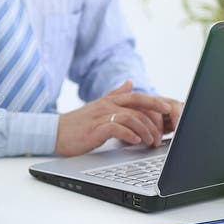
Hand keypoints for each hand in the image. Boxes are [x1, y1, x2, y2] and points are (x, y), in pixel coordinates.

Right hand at [55, 80, 182, 156]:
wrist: (54, 133)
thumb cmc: (77, 123)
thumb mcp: (98, 105)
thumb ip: (115, 94)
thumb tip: (130, 82)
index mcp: (109, 100)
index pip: (138, 97)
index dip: (156, 102)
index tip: (169, 110)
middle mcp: (107, 105)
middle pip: (138, 106)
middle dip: (155, 120)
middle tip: (162, 134)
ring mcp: (100, 117)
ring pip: (131, 117)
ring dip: (145, 130)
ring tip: (150, 141)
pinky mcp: (94, 129)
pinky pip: (116, 128)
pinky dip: (129, 135)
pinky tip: (135, 141)